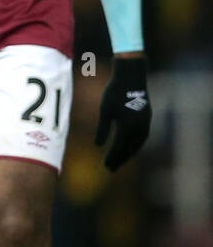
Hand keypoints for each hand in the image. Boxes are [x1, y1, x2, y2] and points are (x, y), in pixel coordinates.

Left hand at [95, 56, 151, 170]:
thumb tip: (97, 146)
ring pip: (138, 144)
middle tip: (111, 169)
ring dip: (129, 153)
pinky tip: (131, 146)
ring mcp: (145, 123)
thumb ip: (102, 129)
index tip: (106, 166)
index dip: (112, 158)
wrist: (132, 77)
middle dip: (120, 159)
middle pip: (129, 149)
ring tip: (121, 160)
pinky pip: (142, 137)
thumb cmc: (115, 92)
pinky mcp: (147, 118)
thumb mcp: (105, 111)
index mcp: (127, 127)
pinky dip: (136, 145)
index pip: (118, 148)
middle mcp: (138, 128)